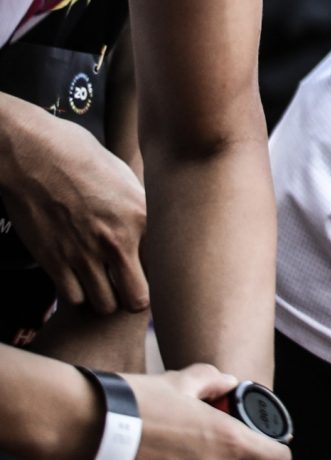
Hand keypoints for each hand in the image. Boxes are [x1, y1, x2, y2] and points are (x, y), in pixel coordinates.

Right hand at [0, 102, 146, 313]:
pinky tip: (78, 279)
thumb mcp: (126, 178)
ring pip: (105, 306)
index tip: (151, 271)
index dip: (160, 275)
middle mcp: (118, 241)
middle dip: (134, 297)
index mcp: (143, 218)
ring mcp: (84, 254)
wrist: (33, 153)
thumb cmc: (81, 157)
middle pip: (138, 300)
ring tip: (103, 283)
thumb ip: (141, 210)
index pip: (167, 268)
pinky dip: (76, 294)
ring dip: (105, 298)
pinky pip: (73, 299)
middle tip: (127, 286)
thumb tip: (155, 227)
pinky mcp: (53, 260)